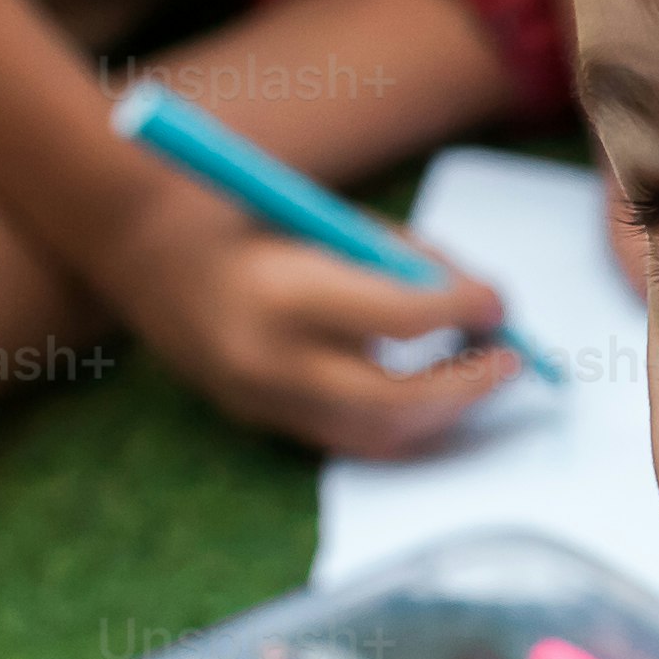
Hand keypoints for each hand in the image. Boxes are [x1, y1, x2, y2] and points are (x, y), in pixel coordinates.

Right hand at [103, 181, 526, 458]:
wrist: (146, 249)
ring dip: (443, 412)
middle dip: (467, 385)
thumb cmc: (252, 219)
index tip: (499, 301)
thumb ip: (403, 260)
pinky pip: (346, 440)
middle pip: (394, 401)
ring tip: (481, 375)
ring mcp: (259, 401)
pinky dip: (401, 422)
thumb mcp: (329, 218)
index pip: (402, 317)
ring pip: (375, 436)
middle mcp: (269, 359)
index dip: (466, 311)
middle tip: (512, 358)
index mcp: (286, 290)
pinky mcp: (259, 422)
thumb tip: (482, 301)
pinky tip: (433, 393)